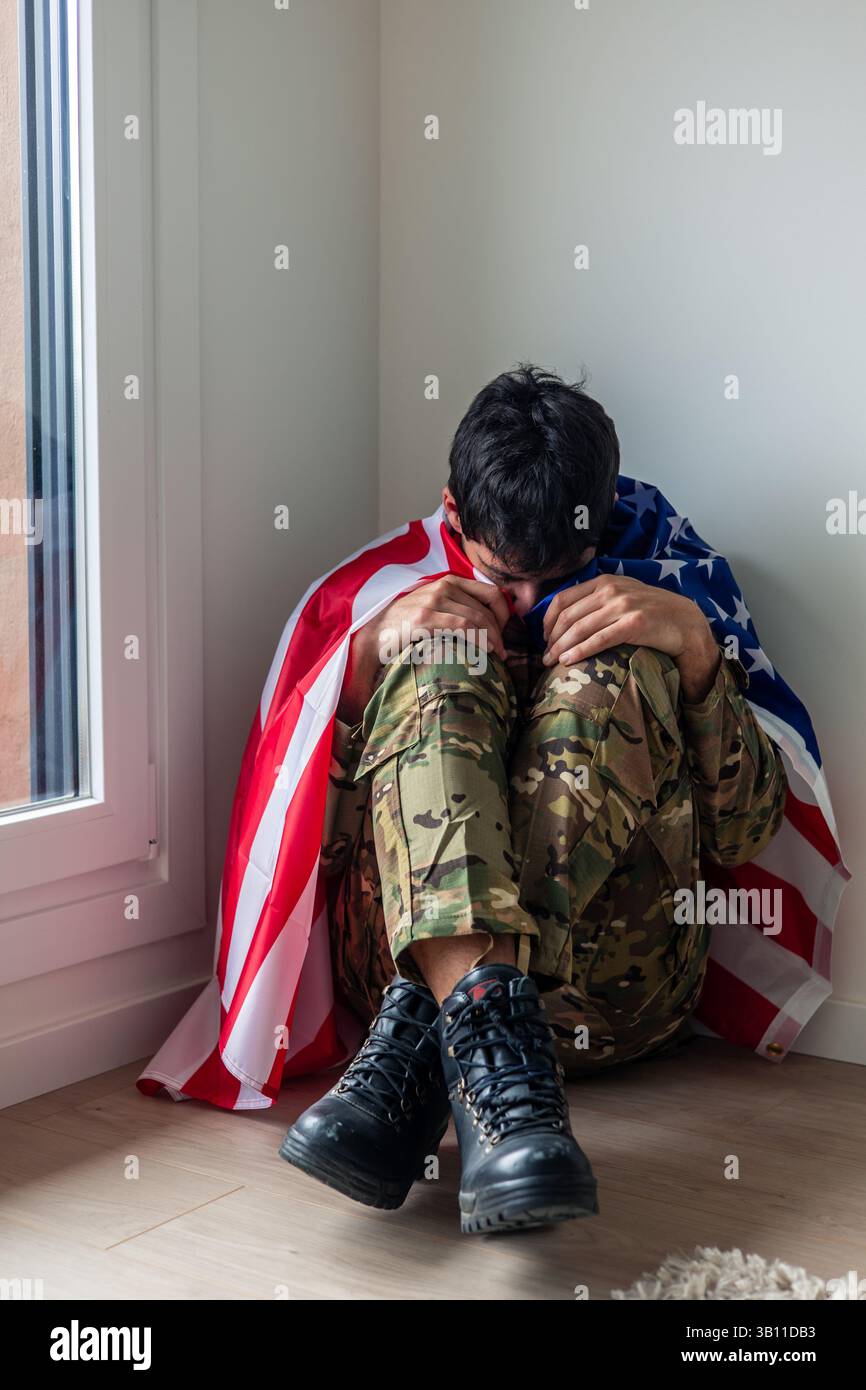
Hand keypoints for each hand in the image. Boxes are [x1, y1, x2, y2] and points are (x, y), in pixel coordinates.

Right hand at [373, 574, 509, 661]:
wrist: (377, 633)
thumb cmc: (409, 624)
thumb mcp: (436, 606)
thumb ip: (459, 607)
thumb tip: (490, 623)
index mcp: (450, 581)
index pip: (491, 592)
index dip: (504, 613)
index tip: (503, 633)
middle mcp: (444, 586)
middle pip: (486, 608)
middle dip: (500, 632)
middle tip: (503, 652)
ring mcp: (434, 600)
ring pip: (477, 618)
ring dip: (492, 638)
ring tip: (497, 655)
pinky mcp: (425, 617)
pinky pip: (462, 626)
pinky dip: (478, 639)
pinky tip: (484, 651)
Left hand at [542, 573, 719, 700]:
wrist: (686, 622)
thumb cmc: (650, 612)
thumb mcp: (622, 596)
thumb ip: (597, 600)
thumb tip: (565, 616)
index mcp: (604, 581)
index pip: (563, 599)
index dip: (547, 621)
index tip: (544, 638)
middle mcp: (611, 590)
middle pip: (568, 616)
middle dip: (551, 639)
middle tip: (544, 656)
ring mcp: (623, 606)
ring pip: (580, 628)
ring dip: (561, 648)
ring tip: (551, 663)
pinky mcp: (634, 624)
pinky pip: (599, 640)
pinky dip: (579, 652)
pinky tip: (568, 662)